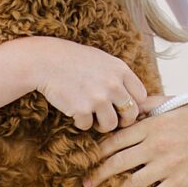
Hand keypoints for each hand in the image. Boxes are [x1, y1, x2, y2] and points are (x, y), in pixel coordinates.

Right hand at [23, 37, 148, 132]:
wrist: (46, 61)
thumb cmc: (74, 60)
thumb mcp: (103, 60)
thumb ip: (119, 76)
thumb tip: (135, 98)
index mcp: (121, 70)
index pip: (141, 96)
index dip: (134, 105)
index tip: (124, 107)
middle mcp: (113, 84)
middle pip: (131, 114)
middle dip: (122, 120)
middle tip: (111, 118)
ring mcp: (98, 98)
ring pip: (111, 125)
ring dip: (101, 125)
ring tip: (92, 117)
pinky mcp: (81, 109)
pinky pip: (87, 126)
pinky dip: (81, 122)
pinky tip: (74, 110)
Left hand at [85, 103, 187, 186]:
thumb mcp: (176, 103)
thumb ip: (150, 103)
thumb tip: (130, 105)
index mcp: (151, 126)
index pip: (115, 139)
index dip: (100, 151)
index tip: (92, 158)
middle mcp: (154, 147)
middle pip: (116, 163)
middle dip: (98, 175)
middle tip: (87, 184)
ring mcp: (165, 167)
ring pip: (130, 183)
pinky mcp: (177, 184)